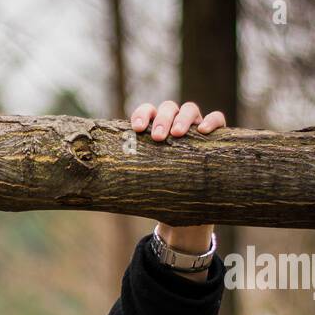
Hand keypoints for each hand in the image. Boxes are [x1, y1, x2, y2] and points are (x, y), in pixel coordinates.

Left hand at [130, 99, 224, 277]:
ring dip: (183, 119)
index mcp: (154, 129)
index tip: (136, 129)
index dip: (141, 115)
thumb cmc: (160, 191)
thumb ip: (130, 179)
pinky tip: (204, 131)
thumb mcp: (144, 184)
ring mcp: (195, 127)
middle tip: (158, 137)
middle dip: (161, 119)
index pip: (147, 111)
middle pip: (168, 107)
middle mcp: (174, 123)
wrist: (187, 206)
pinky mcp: (215, 136)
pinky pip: (217, 119)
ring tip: (177, 134)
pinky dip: (212, 120)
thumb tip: (97, 192)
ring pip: (190, 108)